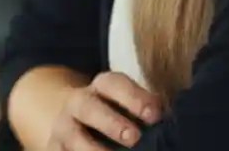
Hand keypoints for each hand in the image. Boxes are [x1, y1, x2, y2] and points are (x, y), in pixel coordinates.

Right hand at [45, 71, 162, 149]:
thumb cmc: (116, 116)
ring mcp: (63, 127)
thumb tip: (174, 126)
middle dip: (110, 122)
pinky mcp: (53, 147)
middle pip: (89, 107)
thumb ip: (147, 113)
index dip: (133, 97)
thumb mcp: (129, 107)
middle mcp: (78, 104)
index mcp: (101, 89)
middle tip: (134, 137)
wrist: (74, 121)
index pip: (113, 84)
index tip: (154, 115)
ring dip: (92, 149)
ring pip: (71, 136)